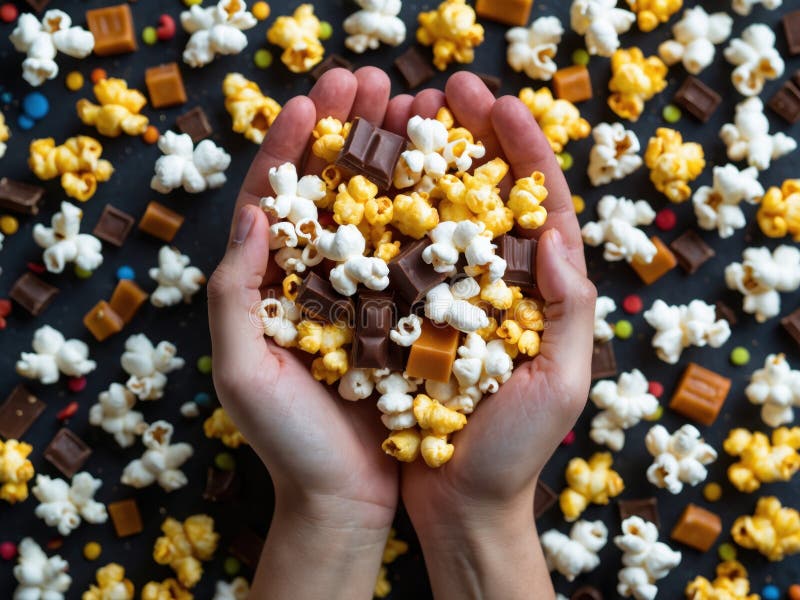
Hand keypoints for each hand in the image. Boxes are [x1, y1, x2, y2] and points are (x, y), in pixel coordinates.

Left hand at [207, 67, 396, 598]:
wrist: (344, 496)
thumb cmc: (288, 443)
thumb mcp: (245, 371)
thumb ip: (236, 293)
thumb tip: (254, 210)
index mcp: (269, 283)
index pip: (274, 198)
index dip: (290, 146)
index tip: (315, 100)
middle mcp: (314, 278)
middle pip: (328, 189)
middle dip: (346, 132)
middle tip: (372, 80)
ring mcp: (361, 292)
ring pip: (374, 210)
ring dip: (390, 156)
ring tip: (413, 106)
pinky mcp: (402, 314)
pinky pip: (413, 254)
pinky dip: (425, 211)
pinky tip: (446, 175)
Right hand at [385, 73, 596, 598]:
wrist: (456, 504)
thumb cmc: (513, 453)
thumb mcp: (558, 384)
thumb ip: (569, 311)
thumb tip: (561, 237)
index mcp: (534, 288)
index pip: (535, 201)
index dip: (520, 146)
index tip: (495, 101)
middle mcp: (486, 282)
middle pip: (476, 192)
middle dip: (458, 135)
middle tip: (431, 88)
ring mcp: (438, 296)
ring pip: (424, 212)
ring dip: (408, 159)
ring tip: (386, 113)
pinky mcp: (394, 317)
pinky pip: (382, 255)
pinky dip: (369, 214)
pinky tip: (349, 180)